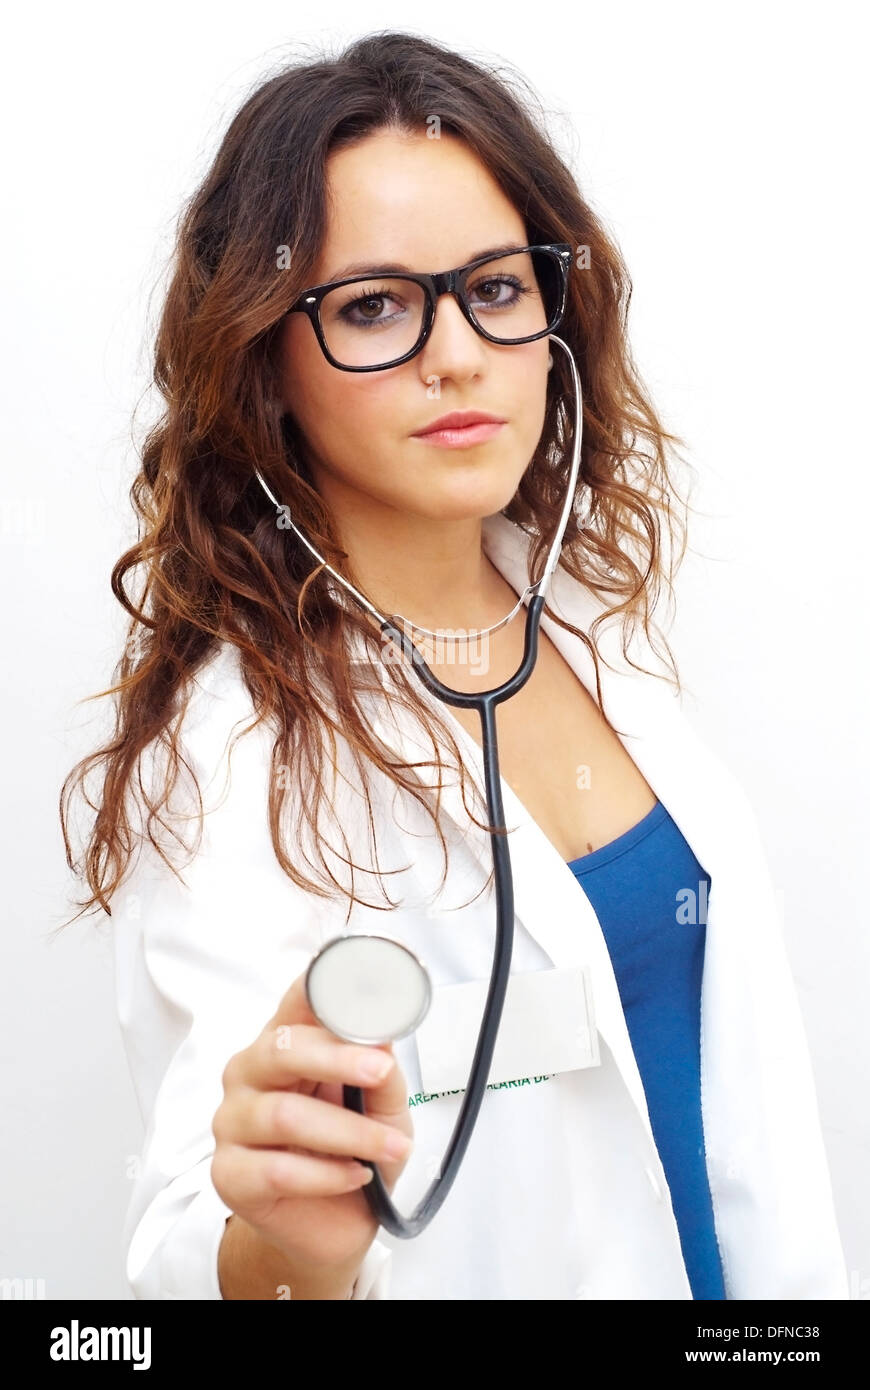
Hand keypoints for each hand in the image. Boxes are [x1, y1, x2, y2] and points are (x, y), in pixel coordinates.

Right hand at [212, 970, 412, 1279]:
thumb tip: (384, 1033)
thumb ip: (382, 1070)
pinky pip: (276, 1170)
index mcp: (286, 1041)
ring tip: (389, 1146)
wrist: (336, 1225)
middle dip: (337, 1058)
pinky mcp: (229, 1174)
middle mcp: (251, 1072)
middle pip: (280, 1049)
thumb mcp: (385, 1106)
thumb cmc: (357, 1149)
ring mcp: (232, 1122)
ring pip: (283, 1115)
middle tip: (380, 1070)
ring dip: (348, 1132)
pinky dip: (326, 1174)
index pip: (296, 1000)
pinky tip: (355, 1176)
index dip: (319, 984)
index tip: (354, 983)